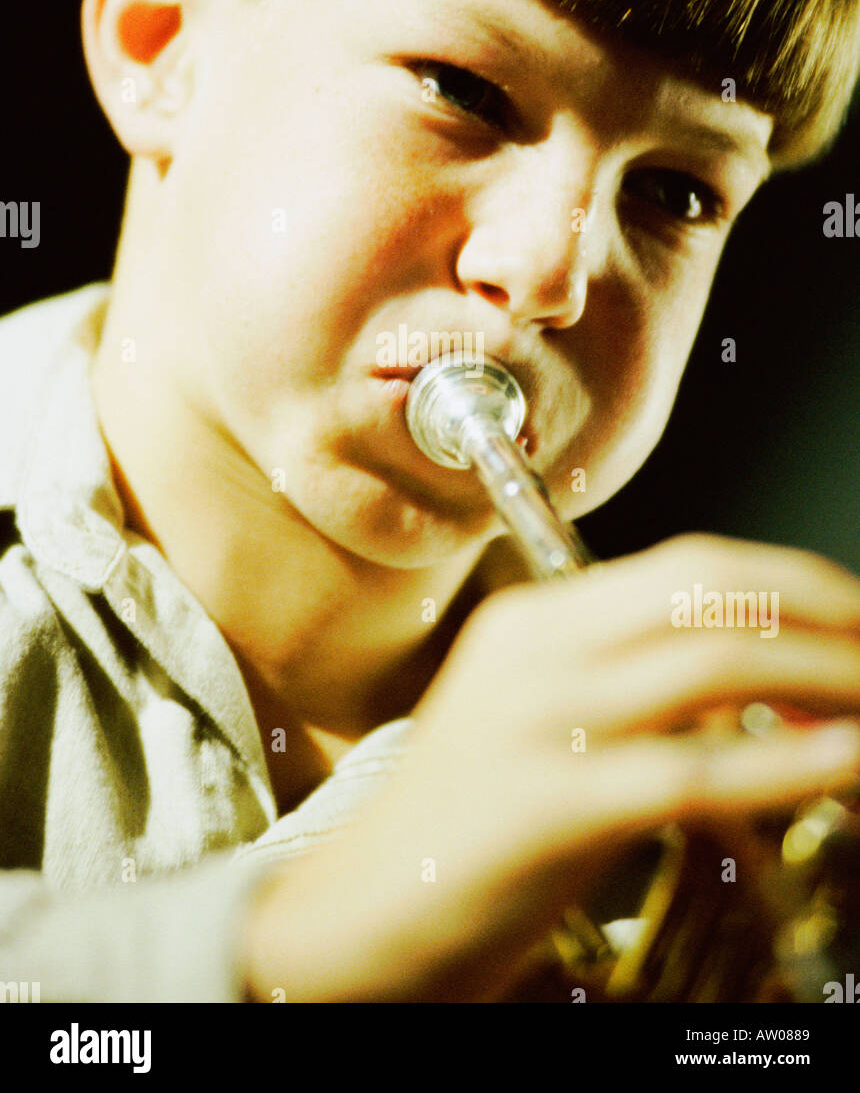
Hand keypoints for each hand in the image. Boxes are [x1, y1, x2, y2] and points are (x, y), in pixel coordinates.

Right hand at [241, 534, 859, 1000]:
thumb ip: (641, 696)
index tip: (853, 612)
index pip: (690, 565)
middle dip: (822, 613)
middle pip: (709, 592)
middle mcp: (535, 650)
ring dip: (825, 674)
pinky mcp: (540, 804)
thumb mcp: (546, 728)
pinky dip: (784, 763)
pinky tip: (842, 759)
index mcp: (536, 622)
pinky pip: (686, 769)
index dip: (793, 581)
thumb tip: (771, 697)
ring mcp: (533, 720)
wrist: (354, 913)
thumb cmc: (463, 830)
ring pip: (710, 662)